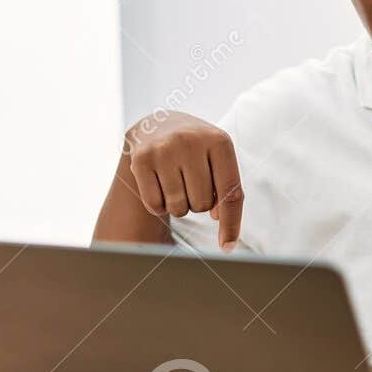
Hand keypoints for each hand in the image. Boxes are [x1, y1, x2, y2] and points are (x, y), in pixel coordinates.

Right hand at [124, 111, 244, 250]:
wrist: (158, 125)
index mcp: (219, 141)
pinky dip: (159, 205)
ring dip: (179, 206)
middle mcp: (191, 141)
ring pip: (178, 208)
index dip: (230, 223)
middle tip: (190, 184)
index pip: (230, 193)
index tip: (227, 247)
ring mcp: (164, 148)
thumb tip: (220, 225)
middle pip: (202, 204)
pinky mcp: (140, 158)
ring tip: (176, 183)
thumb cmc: (197, 152)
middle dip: (198, 204)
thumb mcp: (218, 161)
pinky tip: (159, 185)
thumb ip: (227, 192)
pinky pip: (155, 205)